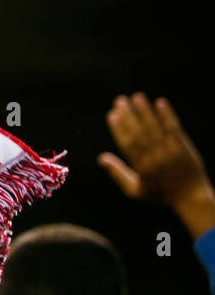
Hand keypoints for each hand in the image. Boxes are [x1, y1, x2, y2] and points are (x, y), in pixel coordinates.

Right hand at [99, 94, 214, 238]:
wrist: (192, 198)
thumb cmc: (161, 194)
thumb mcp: (135, 190)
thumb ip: (118, 173)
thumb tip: (101, 158)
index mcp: (142, 167)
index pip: (128, 143)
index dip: (119, 127)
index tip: (112, 114)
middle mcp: (155, 157)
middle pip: (140, 132)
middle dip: (129, 115)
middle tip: (120, 100)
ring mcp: (170, 150)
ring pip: (155, 127)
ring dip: (145, 111)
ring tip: (137, 96)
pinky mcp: (184, 145)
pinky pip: (174, 127)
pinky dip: (167, 114)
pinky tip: (161, 102)